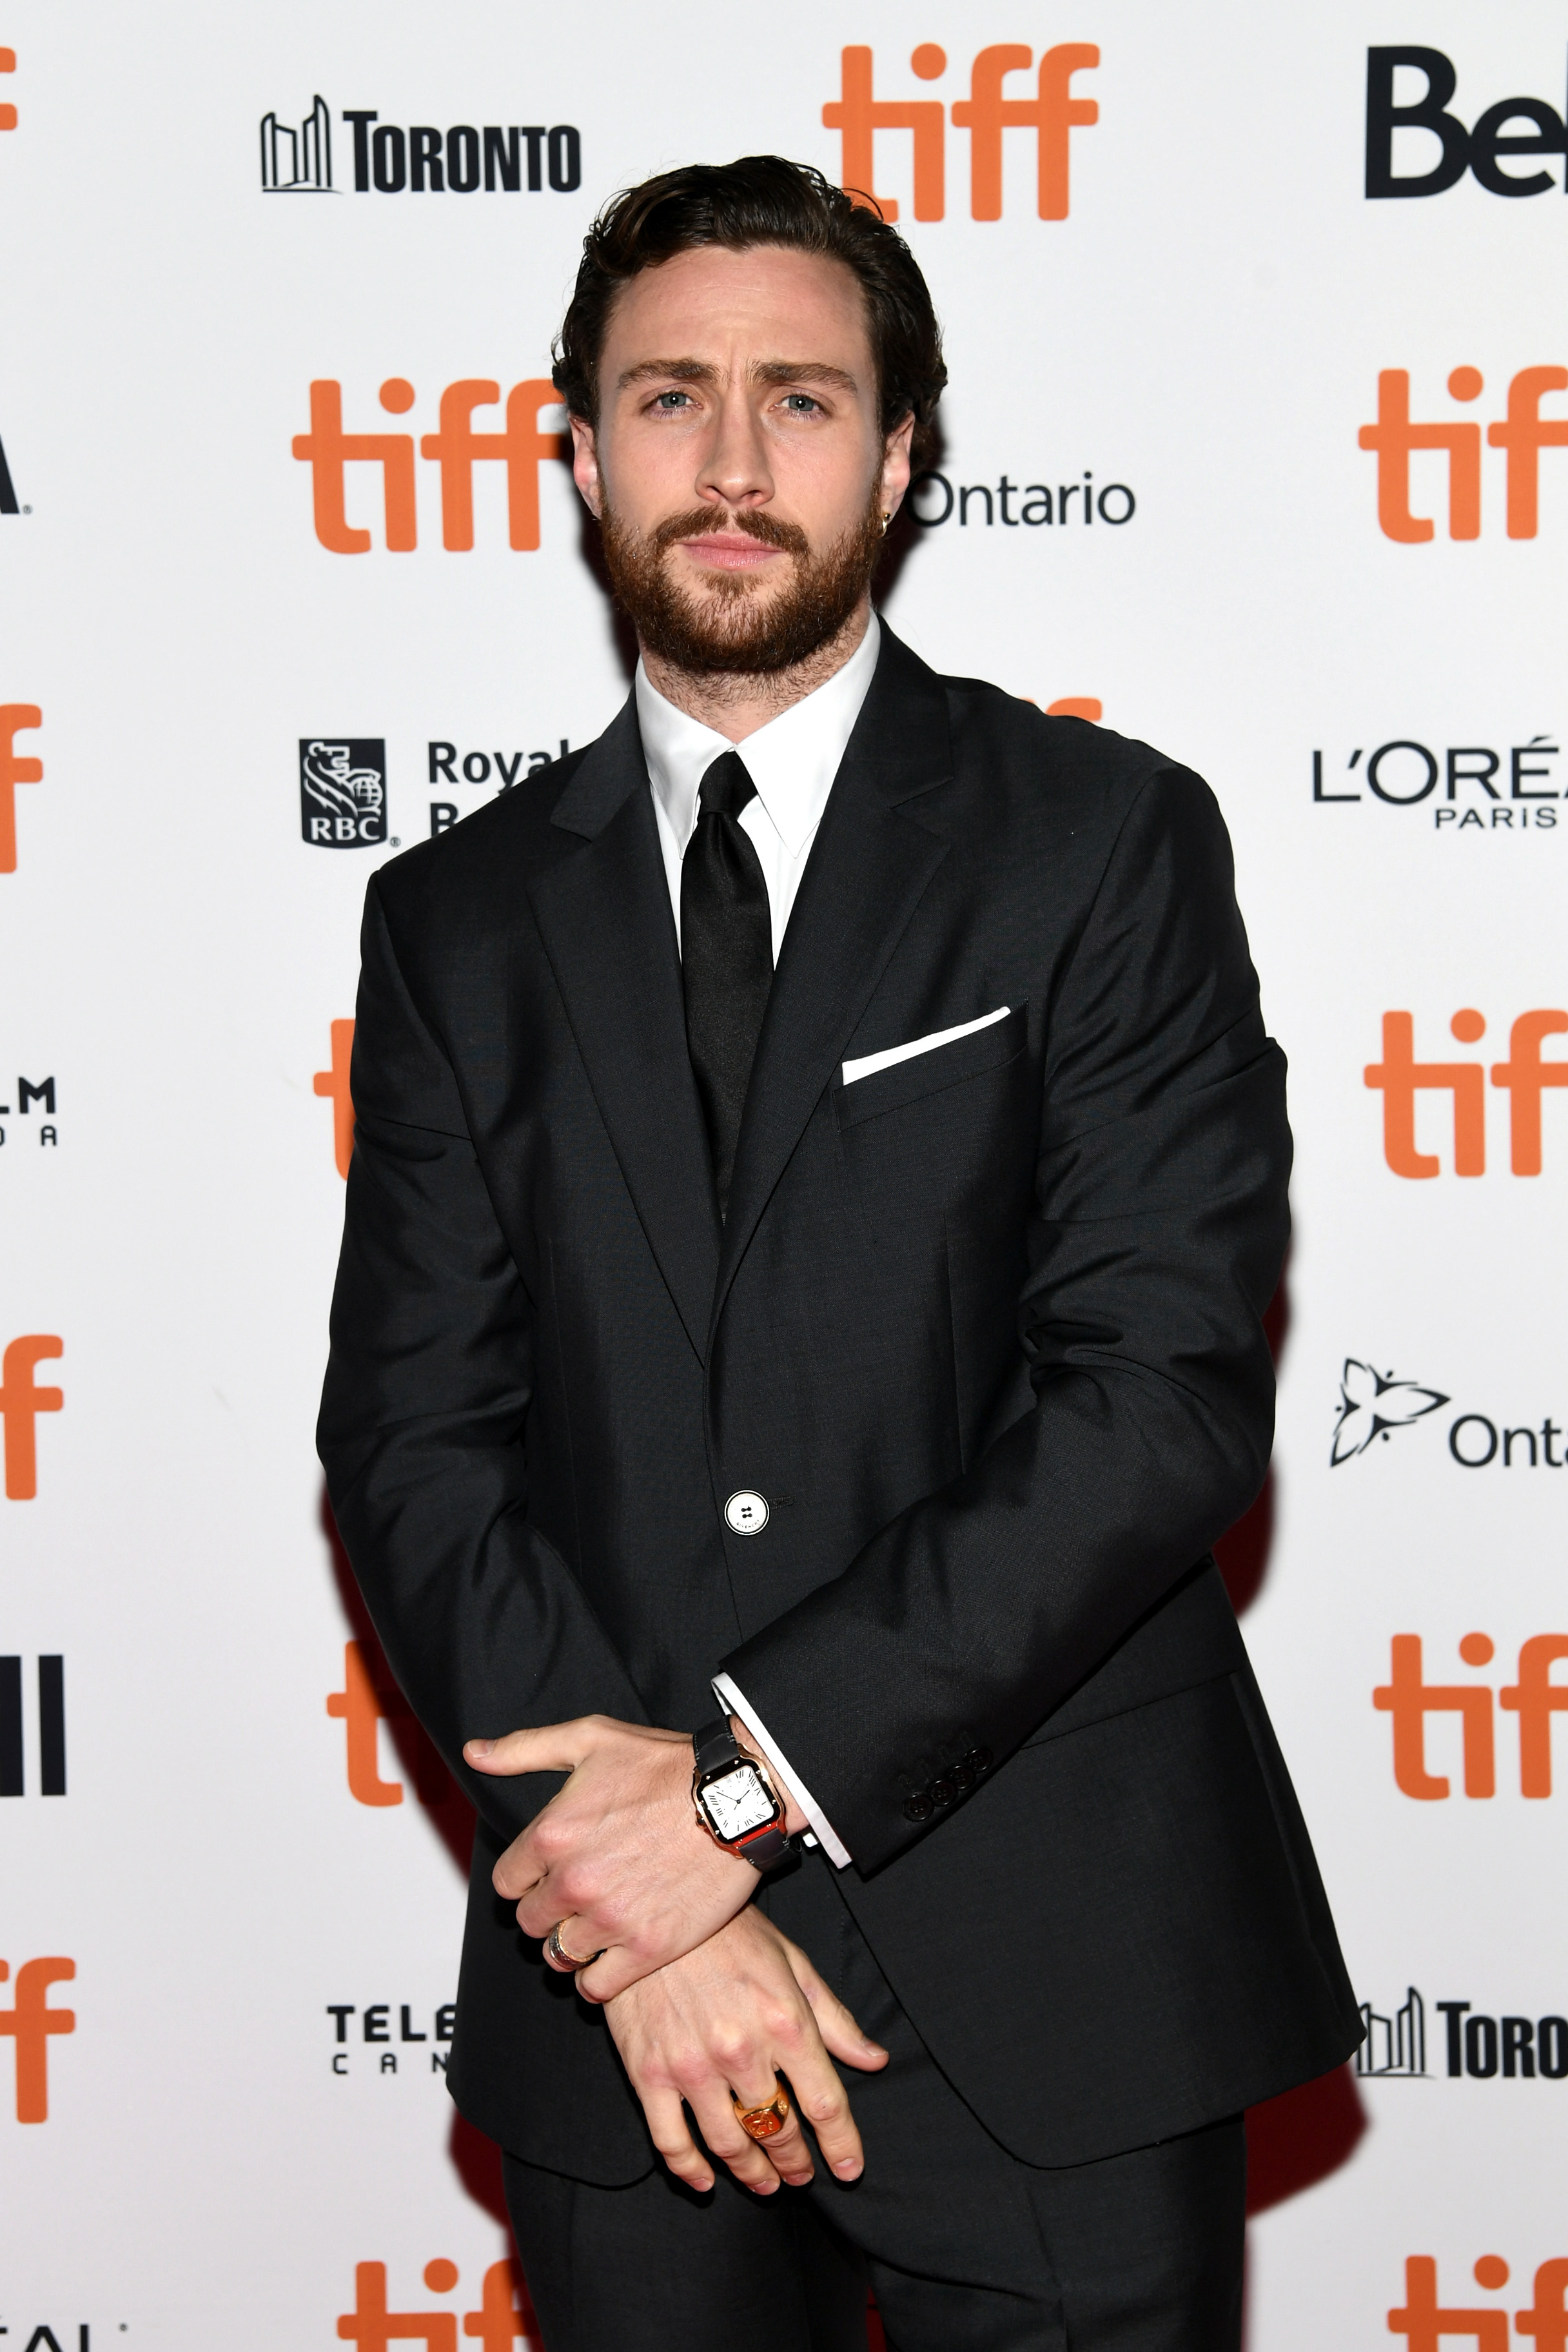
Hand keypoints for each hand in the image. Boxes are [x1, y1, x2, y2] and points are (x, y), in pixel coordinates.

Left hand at [464, 1714, 800, 2001]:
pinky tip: (613, 1955)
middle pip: (530, 1922)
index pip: (507, 1882)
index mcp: (553, 1835)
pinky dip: (598, 1977)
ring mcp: (611, 1920)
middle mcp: (575, 1882)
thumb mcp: (591, 1739)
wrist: (738, 1797)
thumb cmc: (666, 1764)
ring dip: (572, 1944)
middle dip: (548, 1909)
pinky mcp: (648, 1948)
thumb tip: (475, 1753)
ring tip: (597, 1924)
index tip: (550, 1871)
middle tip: (578, 1896)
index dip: (527, 1876)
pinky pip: (596, 1987)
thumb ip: (524, 1749)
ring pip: (559, 1956)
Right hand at [603, 1907, 888, 2195]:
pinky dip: (690, 2169)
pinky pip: (670, 2141)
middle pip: (778, 2130)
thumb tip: (874, 2060)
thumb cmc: (729, 1932)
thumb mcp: (793, 1964)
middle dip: (796, 2160)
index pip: (825, 2104)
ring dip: (752, 2172)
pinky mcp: (649, 2073)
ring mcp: (692, 2066)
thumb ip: (834, 2020)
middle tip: (801, 2174)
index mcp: (784, 2022)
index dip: (841, 2145)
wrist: (653, 1908)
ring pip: (730, 2144)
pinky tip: (706, 2179)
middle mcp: (741, 2051)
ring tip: (765, 2182)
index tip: (849, 2169)